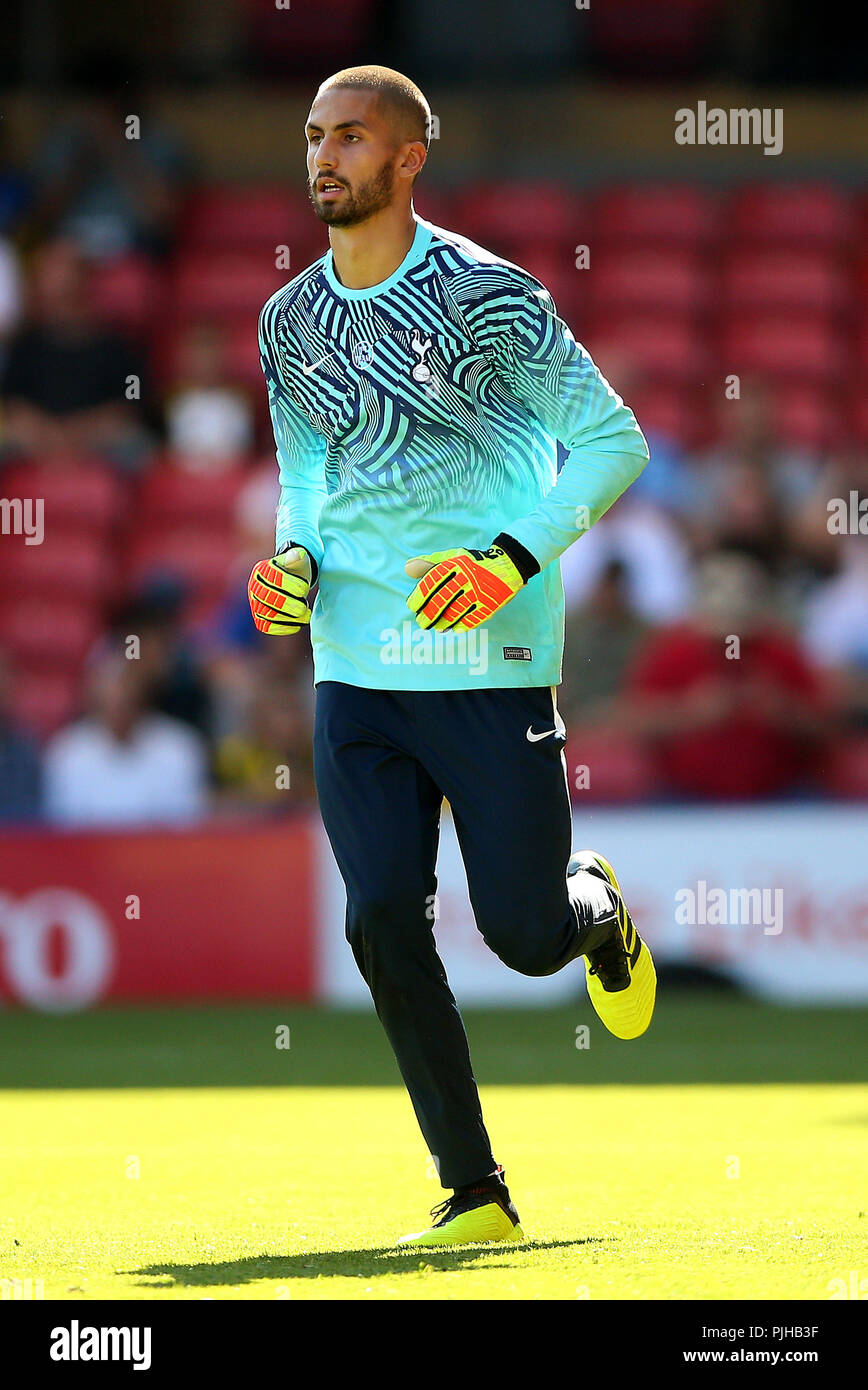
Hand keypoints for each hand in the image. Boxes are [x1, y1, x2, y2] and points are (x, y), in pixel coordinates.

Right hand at [248, 547, 311, 634]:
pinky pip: (267, 627)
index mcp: (261, 570)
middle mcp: (254, 587)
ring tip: (305, 614)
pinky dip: (284, 627)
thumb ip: (298, 556)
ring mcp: (255, 604)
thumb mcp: (299, 560)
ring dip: (289, 617)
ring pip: (267, 614)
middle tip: (305, 606)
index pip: (274, 578)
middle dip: (289, 604)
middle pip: (268, 598)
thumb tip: (297, 554)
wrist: (292, 582)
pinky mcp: (260, 619)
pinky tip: (298, 623)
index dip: (291, 584)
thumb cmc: (296, 570)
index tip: (306, 587)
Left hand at [405, 543, 523, 631]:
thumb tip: (407, 568)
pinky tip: (454, 630)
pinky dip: (462, 626)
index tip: (413, 607)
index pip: (431, 583)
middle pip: (442, 600)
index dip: (419, 597)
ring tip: (436, 628)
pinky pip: (473, 619)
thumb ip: (430, 563)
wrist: (509, 564)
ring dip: (443, 623)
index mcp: (456, 565)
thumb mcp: (454, 557)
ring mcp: (480, 592)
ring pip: (456, 612)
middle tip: (422, 623)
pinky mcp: (491, 603)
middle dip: (429, 615)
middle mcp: (467, 578)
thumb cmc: (475, 562)